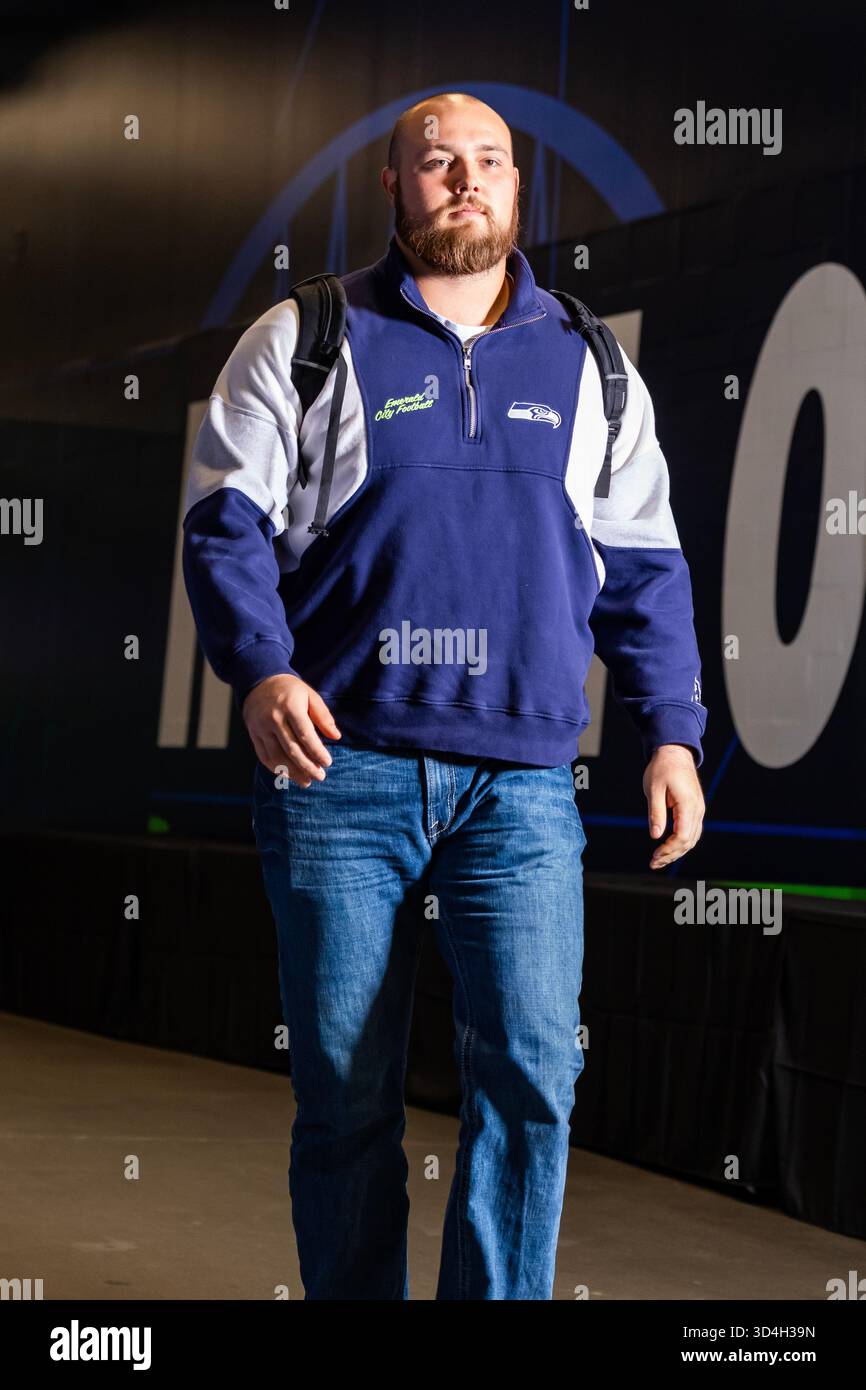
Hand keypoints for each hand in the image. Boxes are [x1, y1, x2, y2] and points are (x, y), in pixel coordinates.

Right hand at [242, 674, 340, 786]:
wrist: (258, 681)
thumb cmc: (290, 690)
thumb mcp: (310, 695)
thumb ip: (323, 716)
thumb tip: (336, 736)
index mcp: (290, 707)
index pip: (305, 735)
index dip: (317, 751)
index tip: (328, 762)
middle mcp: (273, 718)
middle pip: (291, 749)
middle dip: (307, 766)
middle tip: (320, 777)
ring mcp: (261, 728)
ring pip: (277, 756)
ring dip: (293, 772)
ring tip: (306, 781)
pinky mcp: (253, 734)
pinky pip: (264, 756)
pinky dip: (276, 768)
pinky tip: (289, 775)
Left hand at [643, 743, 704, 868]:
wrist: (675, 752)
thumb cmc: (662, 768)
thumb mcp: (654, 788)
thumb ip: (655, 812)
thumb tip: (656, 836)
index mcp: (687, 804)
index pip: (682, 835)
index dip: (669, 849)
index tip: (654, 856)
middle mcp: (697, 809)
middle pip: (688, 840)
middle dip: (671, 854)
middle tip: (653, 863)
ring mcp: (698, 809)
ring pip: (692, 838)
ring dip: (677, 851)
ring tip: (659, 860)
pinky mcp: (695, 809)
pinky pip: (692, 831)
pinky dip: (682, 842)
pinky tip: (669, 849)